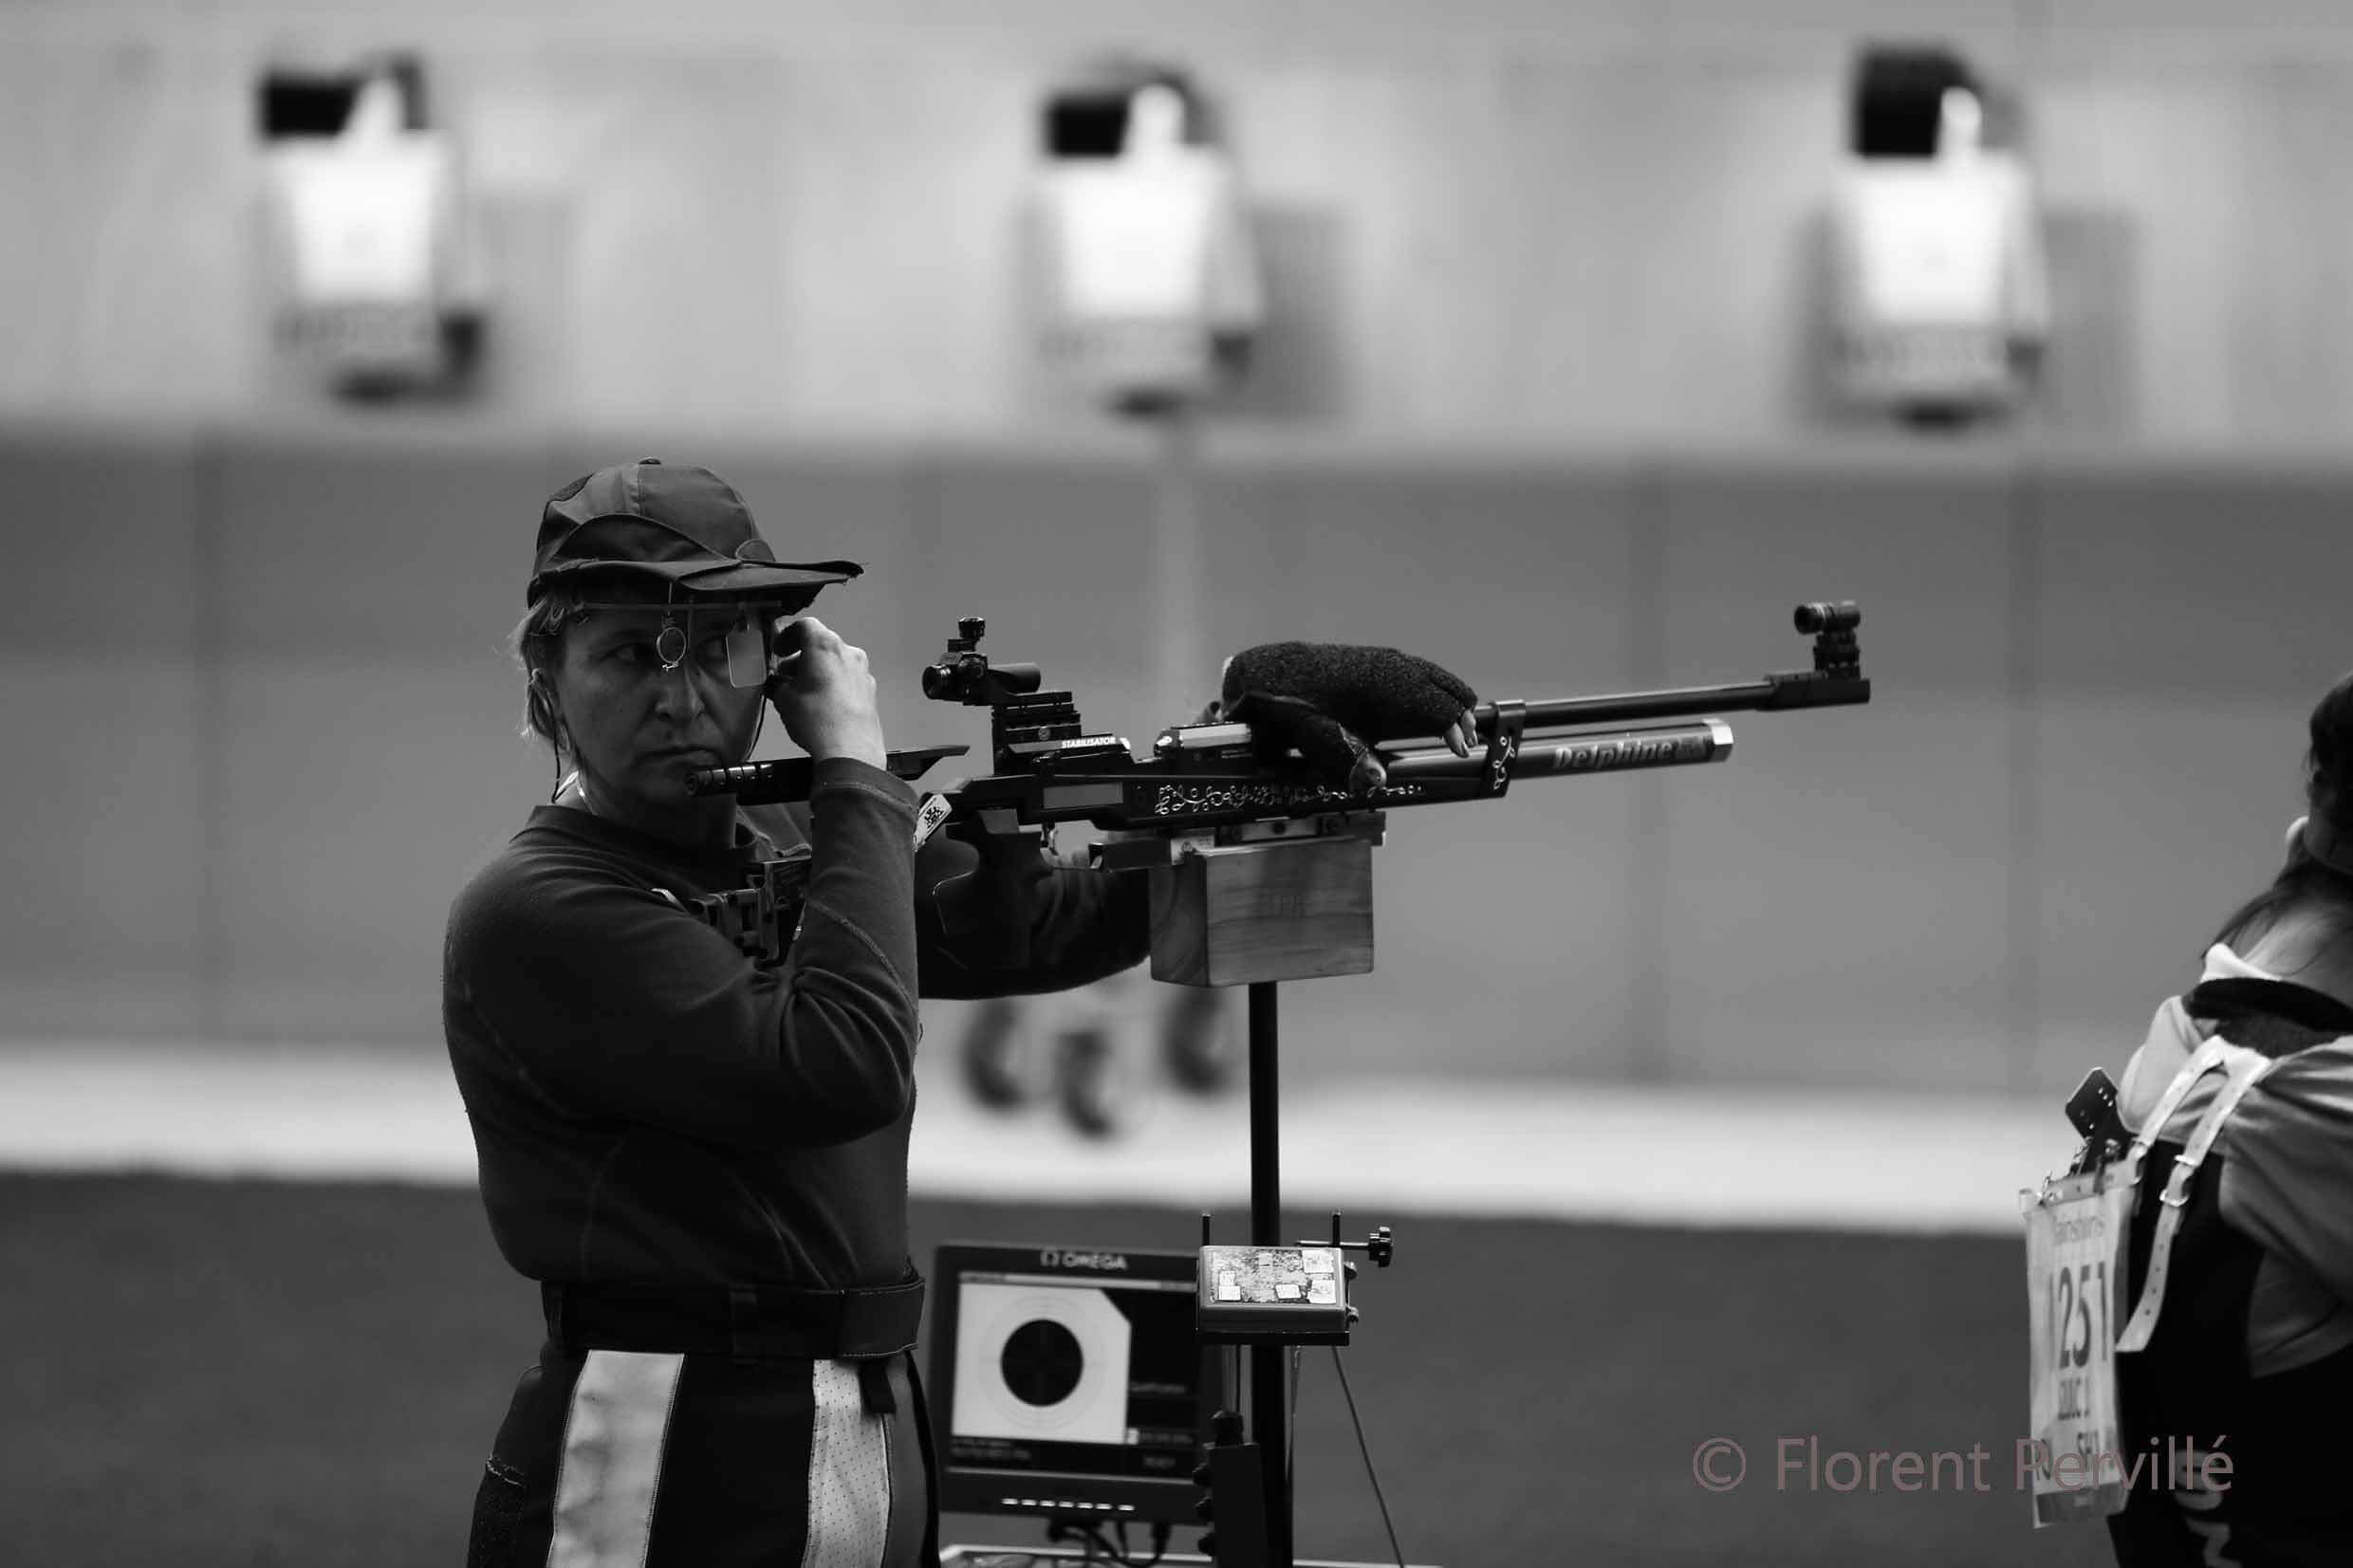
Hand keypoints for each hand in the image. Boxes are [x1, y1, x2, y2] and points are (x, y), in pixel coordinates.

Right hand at [765, 616, 885, 767]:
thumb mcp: (784, 699)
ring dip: (818, 670)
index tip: (777, 651)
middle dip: (801, 656)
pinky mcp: (871, 691)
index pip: (805, 626)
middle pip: (822, 644)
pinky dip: (832, 683)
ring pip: (836, 662)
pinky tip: (822, 703)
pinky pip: (847, 679)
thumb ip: (777, 684)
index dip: (787, 636)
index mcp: (825, 645)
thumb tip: (776, 684)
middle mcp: (849, 652)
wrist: (850, 750)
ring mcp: (864, 671)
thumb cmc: (813, 717)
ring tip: (802, 690)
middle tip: (785, 674)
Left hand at [1220, 643, 1480, 791]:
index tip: (1462, 750)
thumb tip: (1376, 783)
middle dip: (1459, 715)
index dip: (1454, 729)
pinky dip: (1435, 686)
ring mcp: (1385, 660)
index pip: (1436, 706)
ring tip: (1463, 720)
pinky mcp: (1377, 659)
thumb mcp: (1320, 739)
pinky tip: (1433, 700)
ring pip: (1432, 675)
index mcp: (1384, 686)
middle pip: (1442, 688)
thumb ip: (1350, 761)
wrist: (1272, 674)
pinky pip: (1418, 671)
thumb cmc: (1296, 708)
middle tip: (1468, 740)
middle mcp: (1390, 668)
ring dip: (1449, 698)